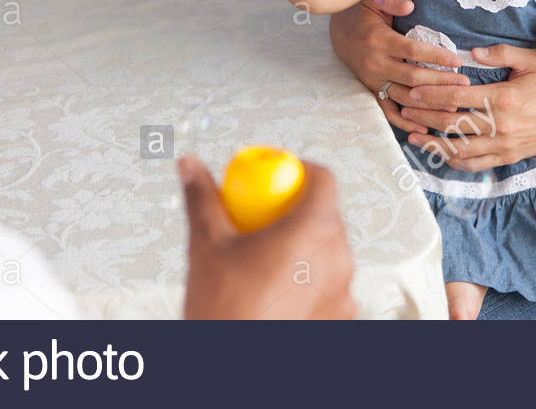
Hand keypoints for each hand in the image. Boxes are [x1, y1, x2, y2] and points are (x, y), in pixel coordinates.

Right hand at [180, 155, 354, 318]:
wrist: (233, 369)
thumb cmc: (226, 314)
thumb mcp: (206, 246)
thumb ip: (203, 198)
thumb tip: (192, 167)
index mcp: (314, 232)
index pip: (323, 177)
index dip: (298, 169)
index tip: (276, 177)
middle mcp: (339, 260)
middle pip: (326, 214)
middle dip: (296, 209)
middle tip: (264, 218)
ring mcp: (343, 293)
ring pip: (330, 251)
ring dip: (304, 246)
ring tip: (265, 259)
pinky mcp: (340, 319)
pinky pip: (329, 284)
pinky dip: (309, 279)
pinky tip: (276, 289)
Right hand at [327, 0, 470, 135]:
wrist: (338, 30)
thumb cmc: (362, 11)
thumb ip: (391, 0)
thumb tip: (410, 6)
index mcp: (378, 40)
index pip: (412, 51)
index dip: (435, 57)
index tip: (458, 60)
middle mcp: (374, 63)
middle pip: (412, 78)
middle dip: (440, 82)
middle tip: (465, 83)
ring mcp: (372, 80)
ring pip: (404, 98)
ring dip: (429, 104)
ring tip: (454, 106)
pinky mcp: (371, 89)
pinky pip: (388, 110)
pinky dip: (404, 122)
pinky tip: (424, 128)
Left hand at [393, 44, 535, 170]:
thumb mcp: (530, 61)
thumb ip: (501, 53)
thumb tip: (473, 52)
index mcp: (503, 99)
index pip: (457, 98)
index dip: (431, 96)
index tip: (412, 92)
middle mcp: (500, 125)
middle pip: (452, 124)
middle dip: (423, 118)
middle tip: (403, 111)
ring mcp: (503, 145)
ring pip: (459, 149)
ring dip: (432, 143)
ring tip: (412, 136)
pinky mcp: (506, 158)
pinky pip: (474, 164)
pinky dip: (453, 161)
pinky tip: (439, 153)